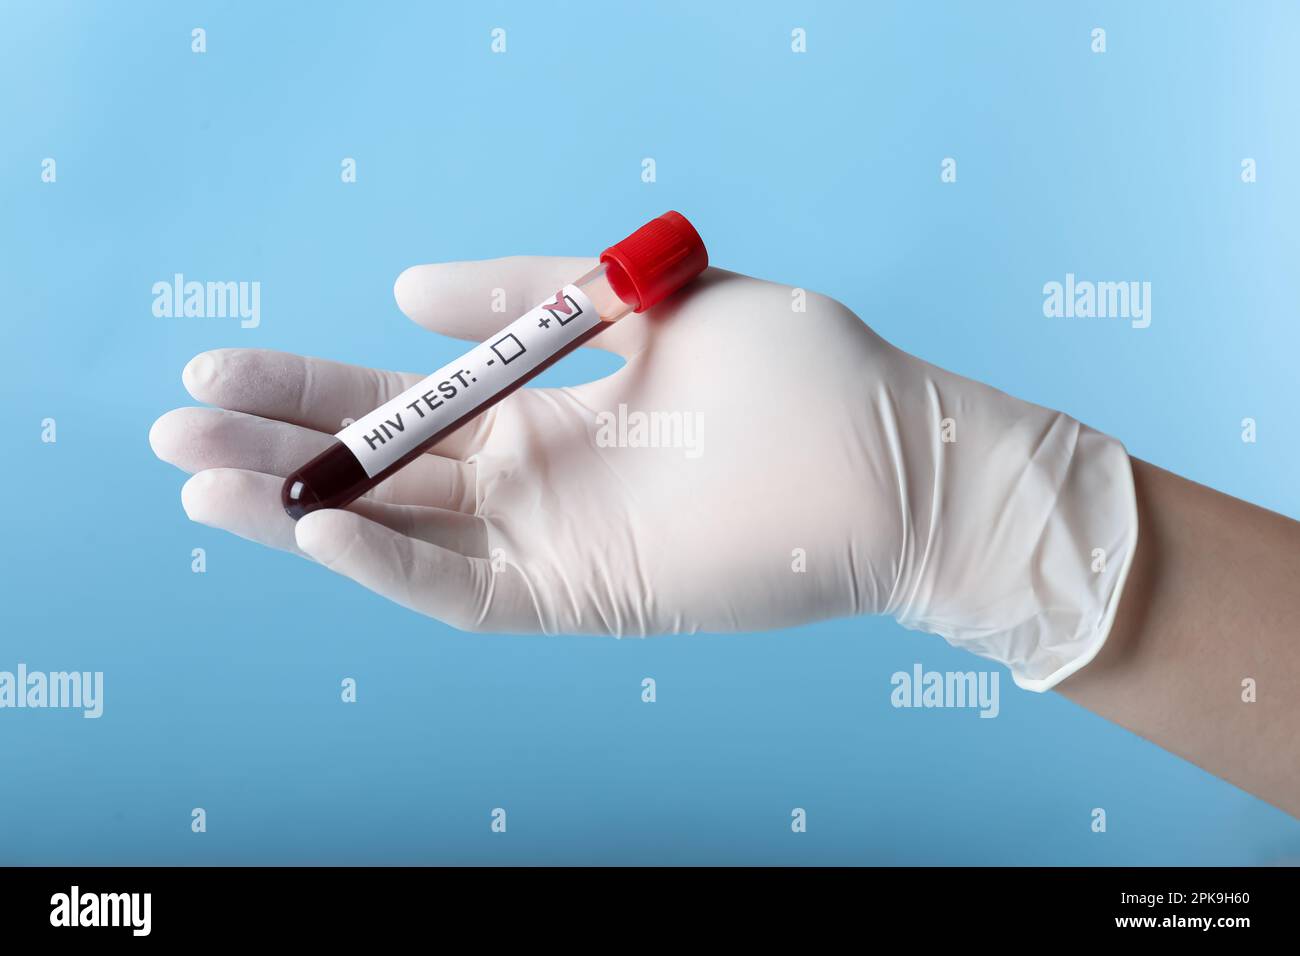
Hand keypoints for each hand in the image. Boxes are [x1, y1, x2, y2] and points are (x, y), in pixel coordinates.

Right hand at [150, 257, 1136, 689]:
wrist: (897, 459)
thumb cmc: (797, 371)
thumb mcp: (650, 296)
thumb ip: (533, 292)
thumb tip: (404, 289)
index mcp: (545, 405)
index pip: (401, 398)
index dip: (310, 386)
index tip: (221, 364)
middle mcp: (536, 478)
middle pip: (380, 469)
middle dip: (277, 449)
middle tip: (173, 426)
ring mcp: (555, 540)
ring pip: (402, 536)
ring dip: (300, 514)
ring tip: (199, 483)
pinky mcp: (586, 597)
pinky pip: (466, 591)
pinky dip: (391, 566)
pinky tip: (315, 529)